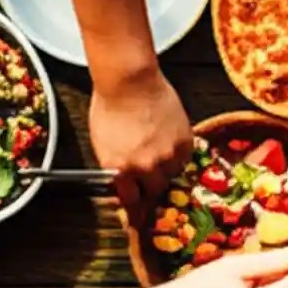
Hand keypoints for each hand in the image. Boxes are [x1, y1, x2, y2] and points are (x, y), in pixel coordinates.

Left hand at [90, 67, 191, 216]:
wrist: (130, 82)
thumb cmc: (110, 107)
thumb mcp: (102, 144)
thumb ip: (115, 168)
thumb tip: (123, 183)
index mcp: (120, 169)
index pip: (131, 201)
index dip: (133, 201)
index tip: (136, 204)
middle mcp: (145, 167)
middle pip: (154, 191)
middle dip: (150, 185)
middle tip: (147, 175)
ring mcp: (168, 155)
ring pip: (171, 174)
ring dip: (165, 168)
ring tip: (157, 151)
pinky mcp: (185, 142)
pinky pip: (184, 158)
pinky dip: (177, 154)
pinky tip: (167, 141)